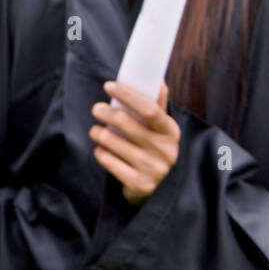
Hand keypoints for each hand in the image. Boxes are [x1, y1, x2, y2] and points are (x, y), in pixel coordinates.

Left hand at [90, 81, 179, 205]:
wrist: (162, 191)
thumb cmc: (155, 149)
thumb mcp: (161, 129)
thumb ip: (157, 104)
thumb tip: (156, 78)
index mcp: (171, 132)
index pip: (150, 109)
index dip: (127, 95)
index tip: (109, 86)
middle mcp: (165, 150)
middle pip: (123, 121)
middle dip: (103, 111)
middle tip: (96, 109)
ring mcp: (152, 168)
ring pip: (109, 140)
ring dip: (97, 132)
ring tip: (97, 132)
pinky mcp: (138, 184)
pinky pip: (105, 159)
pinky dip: (99, 151)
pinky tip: (103, 150)